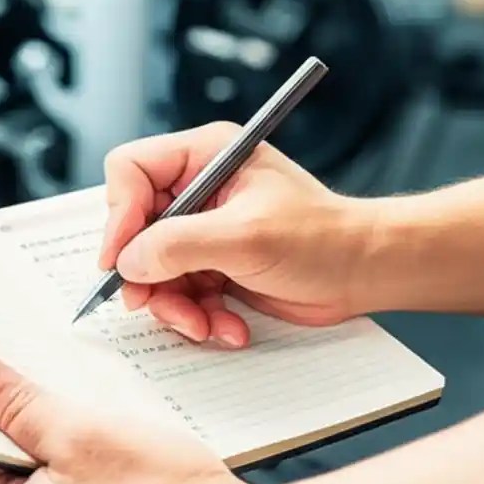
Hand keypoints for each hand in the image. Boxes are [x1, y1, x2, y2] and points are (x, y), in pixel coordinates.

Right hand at [100, 122, 375, 347]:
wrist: (365, 273)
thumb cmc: (322, 239)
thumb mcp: (244, 237)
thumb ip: (178, 246)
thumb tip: (127, 262)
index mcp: (203, 156)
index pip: (130, 171)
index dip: (119, 215)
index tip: (120, 258)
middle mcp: (195, 188)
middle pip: (134, 228)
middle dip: (146, 274)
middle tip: (152, 303)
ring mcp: (200, 229)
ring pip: (151, 269)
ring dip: (174, 305)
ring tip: (204, 325)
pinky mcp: (209, 264)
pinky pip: (177, 293)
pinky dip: (196, 316)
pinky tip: (227, 326)